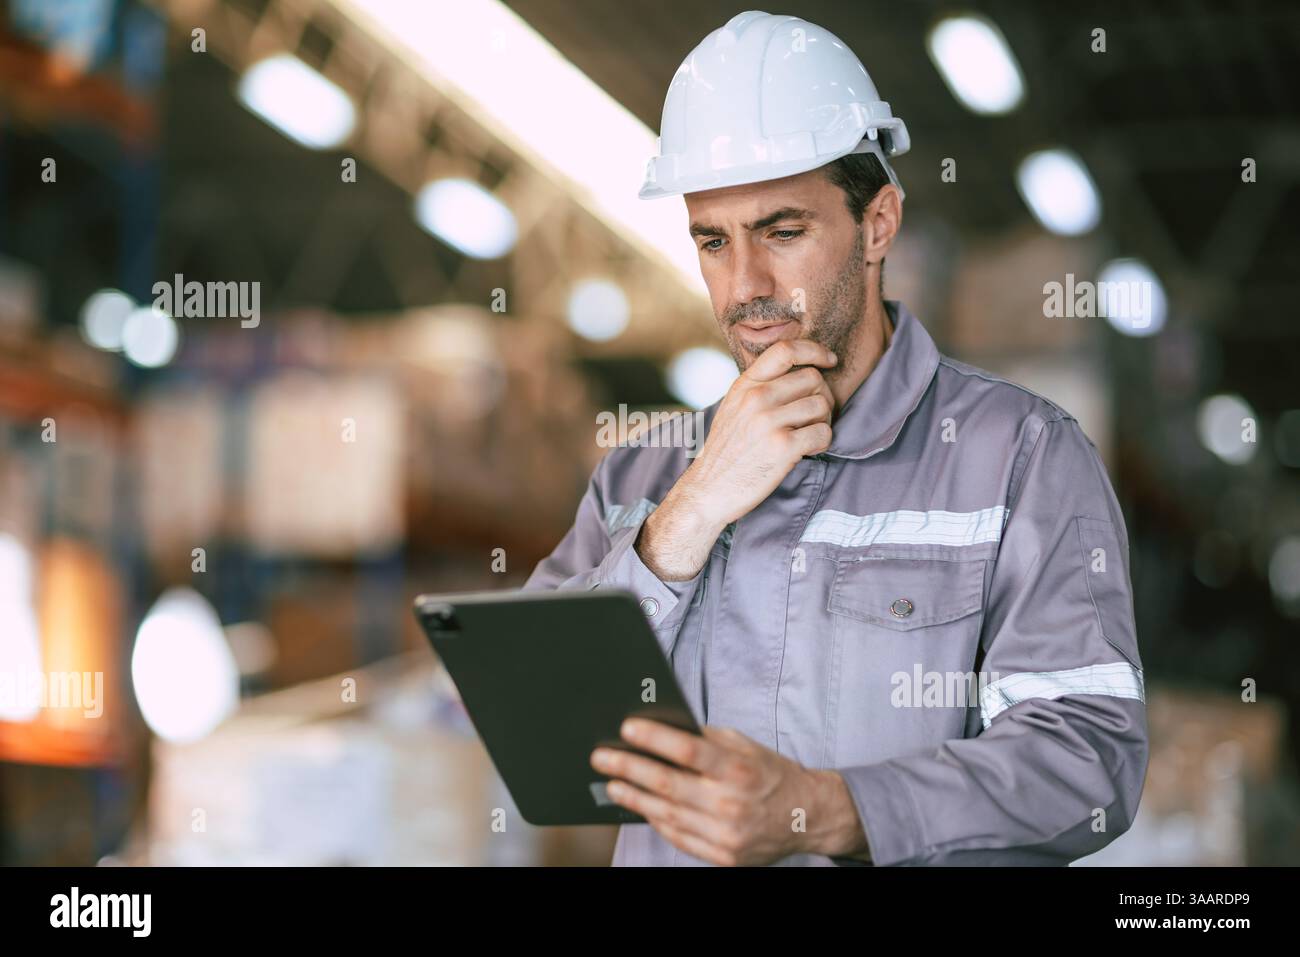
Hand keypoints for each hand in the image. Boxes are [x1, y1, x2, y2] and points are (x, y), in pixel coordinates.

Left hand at [590, 718, 867, 865]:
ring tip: (613, 784)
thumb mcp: (745, 745)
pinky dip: (657, 821)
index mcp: (738, 769)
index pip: (688, 751)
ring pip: (667, 814)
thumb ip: (706, 738)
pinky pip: (679, 838)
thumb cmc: (770, 774)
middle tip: (602, 758)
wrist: (806, 816)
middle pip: (668, 784)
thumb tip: (663, 729)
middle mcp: (731, 803)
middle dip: (628, 769)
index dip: (655, 739)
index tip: (627, 729)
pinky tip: (641, 807)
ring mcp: (726, 835)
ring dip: (634, 798)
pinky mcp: (724, 857)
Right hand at [636, 339, 835, 580]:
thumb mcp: (734, 408)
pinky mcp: (782, 447)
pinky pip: (823, 433)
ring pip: (821, 405)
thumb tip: (799, 371)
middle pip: (812, 379)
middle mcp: (756, 398)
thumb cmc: (726, 452)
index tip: (829, 361)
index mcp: (744, 385)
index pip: (785, 350)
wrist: (708, 491)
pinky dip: (822, 443)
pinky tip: (806, 451)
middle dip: (822, 396)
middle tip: (814, 417)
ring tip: (807, 436)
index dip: (814, 350)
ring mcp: (768, 421)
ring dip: (823, 422)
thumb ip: (759, 387)